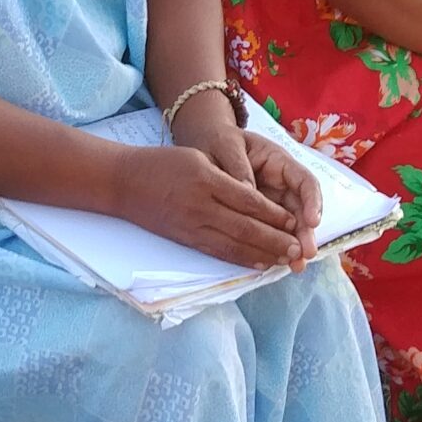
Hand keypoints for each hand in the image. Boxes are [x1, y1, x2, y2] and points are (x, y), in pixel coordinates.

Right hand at [116, 143, 306, 269]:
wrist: (124, 183)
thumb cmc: (162, 164)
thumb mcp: (197, 157)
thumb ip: (226, 176)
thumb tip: (257, 199)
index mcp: (207, 179)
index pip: (249, 200)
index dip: (274, 214)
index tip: (294, 220)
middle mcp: (201, 205)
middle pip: (246, 227)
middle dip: (275, 240)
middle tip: (298, 248)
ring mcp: (192, 225)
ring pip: (234, 244)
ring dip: (263, 254)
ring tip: (285, 260)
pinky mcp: (185, 239)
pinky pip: (217, 252)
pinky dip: (241, 260)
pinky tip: (258, 264)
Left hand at [176, 106, 323, 259]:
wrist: (203, 147)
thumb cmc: (218, 141)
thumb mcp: (226, 145)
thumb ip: (238, 166)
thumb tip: (248, 191)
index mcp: (279, 162)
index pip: (305, 181)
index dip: (312, 201)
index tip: (312, 221)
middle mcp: (281, 184)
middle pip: (301, 208)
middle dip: (305, 231)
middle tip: (305, 253)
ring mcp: (272, 201)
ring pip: (290, 224)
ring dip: (294, 244)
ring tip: (296, 265)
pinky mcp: (259, 216)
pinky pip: (271, 231)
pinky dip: (275, 246)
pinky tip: (276, 262)